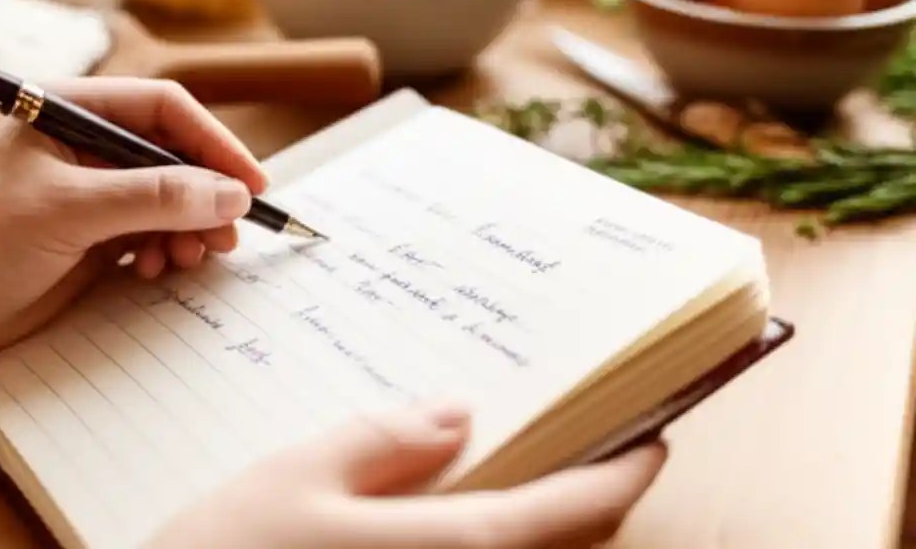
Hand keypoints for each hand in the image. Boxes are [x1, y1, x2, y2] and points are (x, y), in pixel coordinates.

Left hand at [0, 77, 267, 361]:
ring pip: (170, 198)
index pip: (164, 110)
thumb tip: (230, 194)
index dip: (214, 143)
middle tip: (227, 236)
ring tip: (189, 258)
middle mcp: (86, 145)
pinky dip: (167, 249)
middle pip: (174, 155)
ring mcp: (91, 192)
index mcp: (71, 112)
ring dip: (190, 227)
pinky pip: (153, 232)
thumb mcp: (71, 211)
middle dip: (206, 194)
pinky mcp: (92, 235)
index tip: (250, 185)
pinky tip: (155, 270)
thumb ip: (155, 197)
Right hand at [147, 404, 666, 548]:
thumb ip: (383, 443)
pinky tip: (438, 503)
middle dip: (583, 498)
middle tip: (576, 437)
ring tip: (508, 461)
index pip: (575, 510)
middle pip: (558, 545)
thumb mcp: (296, 478)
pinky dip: (481, 536)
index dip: (626, 472)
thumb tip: (455, 416)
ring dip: (531, 519)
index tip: (655, 438)